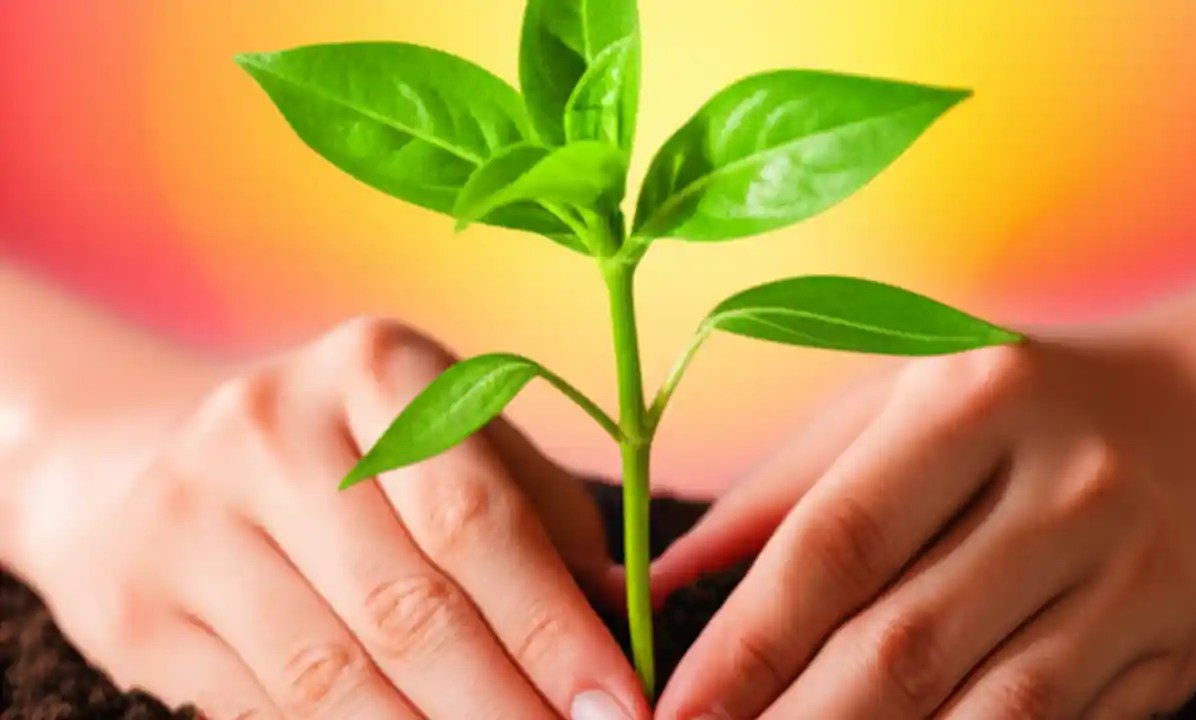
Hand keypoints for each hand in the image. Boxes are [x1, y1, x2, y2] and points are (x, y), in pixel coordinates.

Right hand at [3, 317, 645, 719]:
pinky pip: (263, 708)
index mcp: (373, 368)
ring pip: (332, 676)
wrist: (149, 461)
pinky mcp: (136, 608)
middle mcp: (269, 427)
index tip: (617, 706)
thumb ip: (538, 515)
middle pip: (408, 606)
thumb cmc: (350, 455)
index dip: (553, 628)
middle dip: (507, 704)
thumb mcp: (449, 440)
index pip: (477, 517)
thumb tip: (617, 617)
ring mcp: (187, 517)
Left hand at [655, 327, 1195, 717]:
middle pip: (906, 640)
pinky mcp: (1174, 647)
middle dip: (795, 718)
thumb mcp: (895, 405)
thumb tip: (655, 580)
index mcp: (975, 399)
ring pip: (992, 707)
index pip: (838, 540)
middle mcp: (1064, 485)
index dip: (748, 639)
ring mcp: (1132, 574)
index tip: (678, 706)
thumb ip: (778, 492)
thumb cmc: (1014, 408)